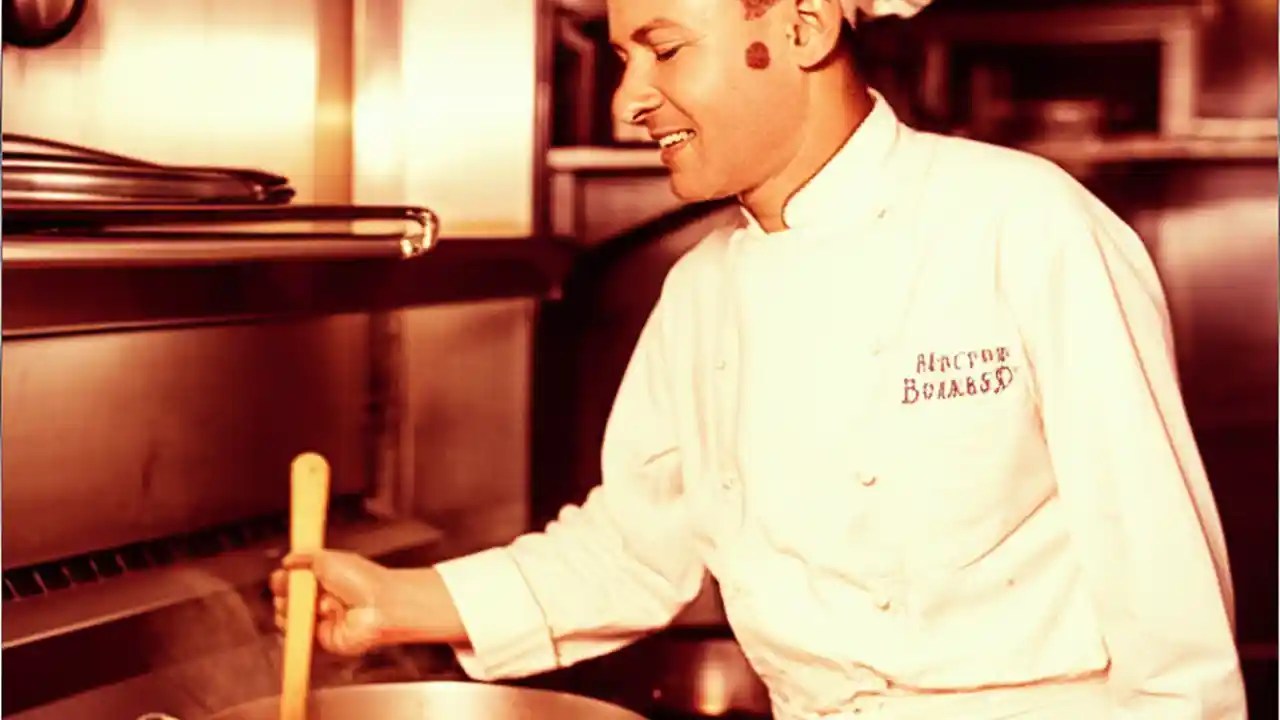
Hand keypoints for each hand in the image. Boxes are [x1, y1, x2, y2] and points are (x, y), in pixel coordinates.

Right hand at [270, 550, 394, 655]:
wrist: (379, 606)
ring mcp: (323, 620)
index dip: (284, 580)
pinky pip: (302, 634)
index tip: (280, 577)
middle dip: (284, 595)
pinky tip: (317, 615)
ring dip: (291, 610)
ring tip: (303, 604)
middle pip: (289, 599)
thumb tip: (287, 561)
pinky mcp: (324, 638)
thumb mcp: (328, 558)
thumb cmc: (360, 579)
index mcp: (325, 578)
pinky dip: (303, 625)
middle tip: (287, 592)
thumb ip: (305, 557)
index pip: (295, 580)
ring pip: (291, 618)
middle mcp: (323, 599)